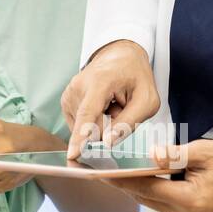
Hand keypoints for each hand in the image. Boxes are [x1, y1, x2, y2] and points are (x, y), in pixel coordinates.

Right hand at [62, 39, 159, 160]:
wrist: (119, 57)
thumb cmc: (136, 77)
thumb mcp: (146, 100)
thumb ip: (128, 123)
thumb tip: (107, 143)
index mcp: (100, 82)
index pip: (89, 114)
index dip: (81, 137)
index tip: (72, 154)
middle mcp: (78, 87)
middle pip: (92, 128)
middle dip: (110, 126)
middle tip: (121, 106)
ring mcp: (69, 93)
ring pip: (86, 128)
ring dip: (103, 123)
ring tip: (111, 104)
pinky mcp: (66, 101)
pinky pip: (81, 125)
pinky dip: (94, 121)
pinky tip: (101, 106)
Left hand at [98, 139, 212, 211]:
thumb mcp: (202, 152)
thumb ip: (172, 155)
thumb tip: (149, 156)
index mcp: (190, 201)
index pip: (146, 189)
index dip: (121, 180)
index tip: (100, 173)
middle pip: (147, 199)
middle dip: (124, 184)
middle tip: (101, 171)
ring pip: (155, 203)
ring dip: (138, 188)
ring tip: (116, 173)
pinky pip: (166, 205)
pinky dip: (154, 192)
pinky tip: (142, 179)